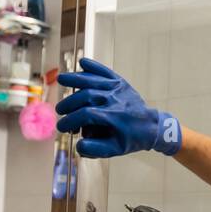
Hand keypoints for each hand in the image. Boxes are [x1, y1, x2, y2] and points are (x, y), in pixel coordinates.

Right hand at [54, 57, 180, 157]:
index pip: (85, 115)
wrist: (150, 126)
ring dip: (75, 78)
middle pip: (86, 96)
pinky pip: (105, 72)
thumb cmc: (129, 139)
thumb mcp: (114, 149)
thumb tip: (77, 146)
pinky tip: (82, 62)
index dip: (70, 121)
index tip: (61, 127)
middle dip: (69, 103)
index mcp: (112, 117)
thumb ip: (95, 149)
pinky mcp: (119, 82)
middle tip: (60, 110)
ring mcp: (116, 89)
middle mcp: (113, 100)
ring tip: (60, 79)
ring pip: (93, 81)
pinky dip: (94, 66)